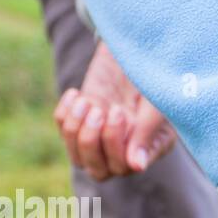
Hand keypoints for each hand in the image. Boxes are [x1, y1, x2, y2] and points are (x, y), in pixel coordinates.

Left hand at [53, 42, 175, 179]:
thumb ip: (147, 134)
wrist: (134, 47)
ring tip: (86, 101)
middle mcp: (124, 151)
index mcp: (148, 150)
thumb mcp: (154, 103)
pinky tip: (77, 94)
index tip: (118, 110)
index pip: (123, 167)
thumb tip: (136, 167)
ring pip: (76, 155)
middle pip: (98, 170)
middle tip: (100, 109)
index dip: (113, 143)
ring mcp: (100, 138)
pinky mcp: (82, 120)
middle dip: (92, 140)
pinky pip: (63, 130)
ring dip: (76, 129)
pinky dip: (65, 113)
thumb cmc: (153, 75)